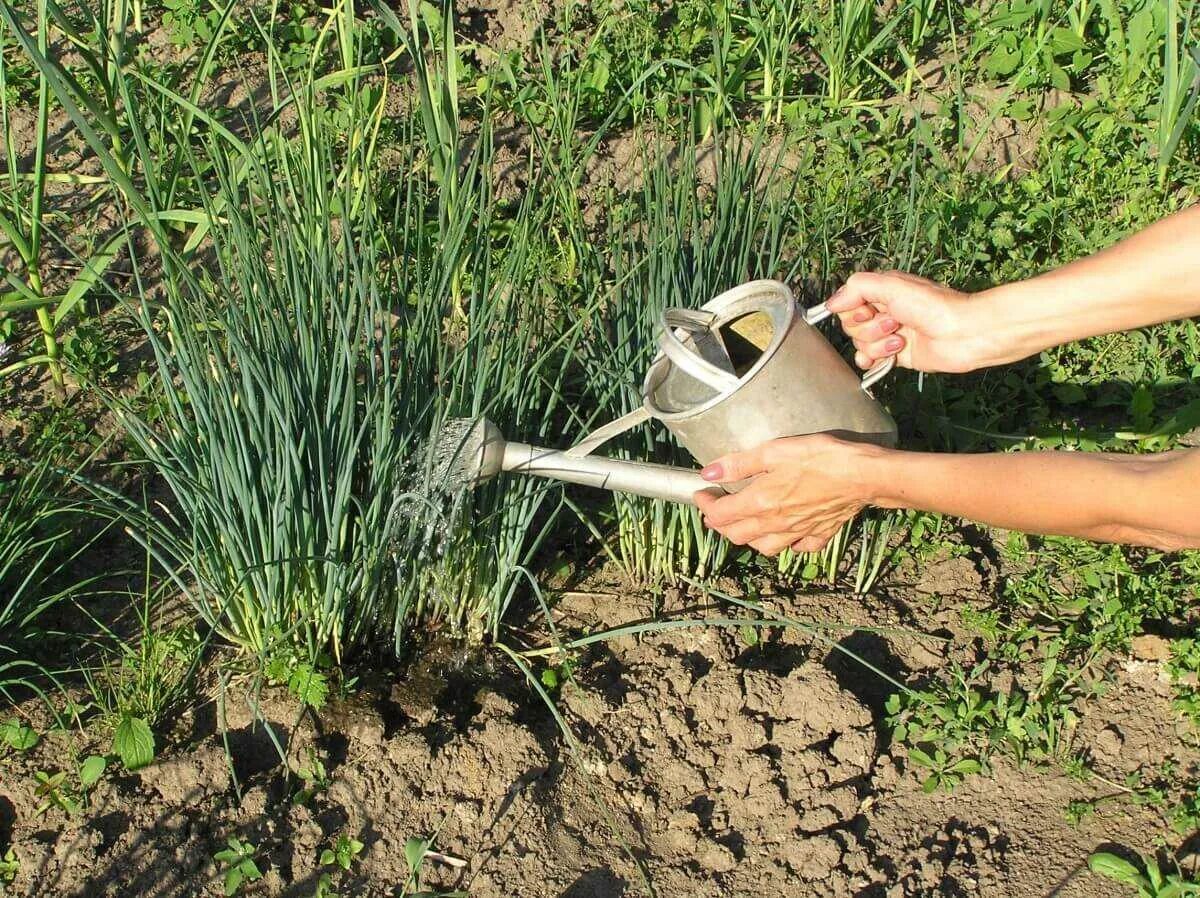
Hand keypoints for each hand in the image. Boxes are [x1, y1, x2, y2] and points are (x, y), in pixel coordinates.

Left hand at [692, 435, 881, 556]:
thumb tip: (708, 473)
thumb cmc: (821, 457)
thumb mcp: (775, 451)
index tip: (701, 493)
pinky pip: (797, 548)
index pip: (720, 514)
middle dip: (720, 524)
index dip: (705, 505)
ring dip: (748, 538)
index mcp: (760, 503)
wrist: (864, 475)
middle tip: (717, 510)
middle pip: (737, 536)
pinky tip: (786, 533)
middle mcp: (775, 524)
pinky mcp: (819, 535)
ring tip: (745, 523)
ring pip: (763, 548)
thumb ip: (739, 464)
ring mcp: (797, 533)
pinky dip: (787, 544)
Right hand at [826, 271, 986, 373]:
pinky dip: (873, 360)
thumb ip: (857, 288)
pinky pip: (869, 360)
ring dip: (879, 344)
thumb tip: (831, 304)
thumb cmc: (933, 306)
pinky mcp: (896, 355)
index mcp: (882, 291)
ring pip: (860, 344)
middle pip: (851, 325)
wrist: (962, 333)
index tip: (869, 311)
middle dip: (869, 328)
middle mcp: (884, 311)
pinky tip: (886, 358)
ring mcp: (889, 334)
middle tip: (894, 323)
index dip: (854, 311)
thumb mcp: (892, 285)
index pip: (847, 303)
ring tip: (902, 339)